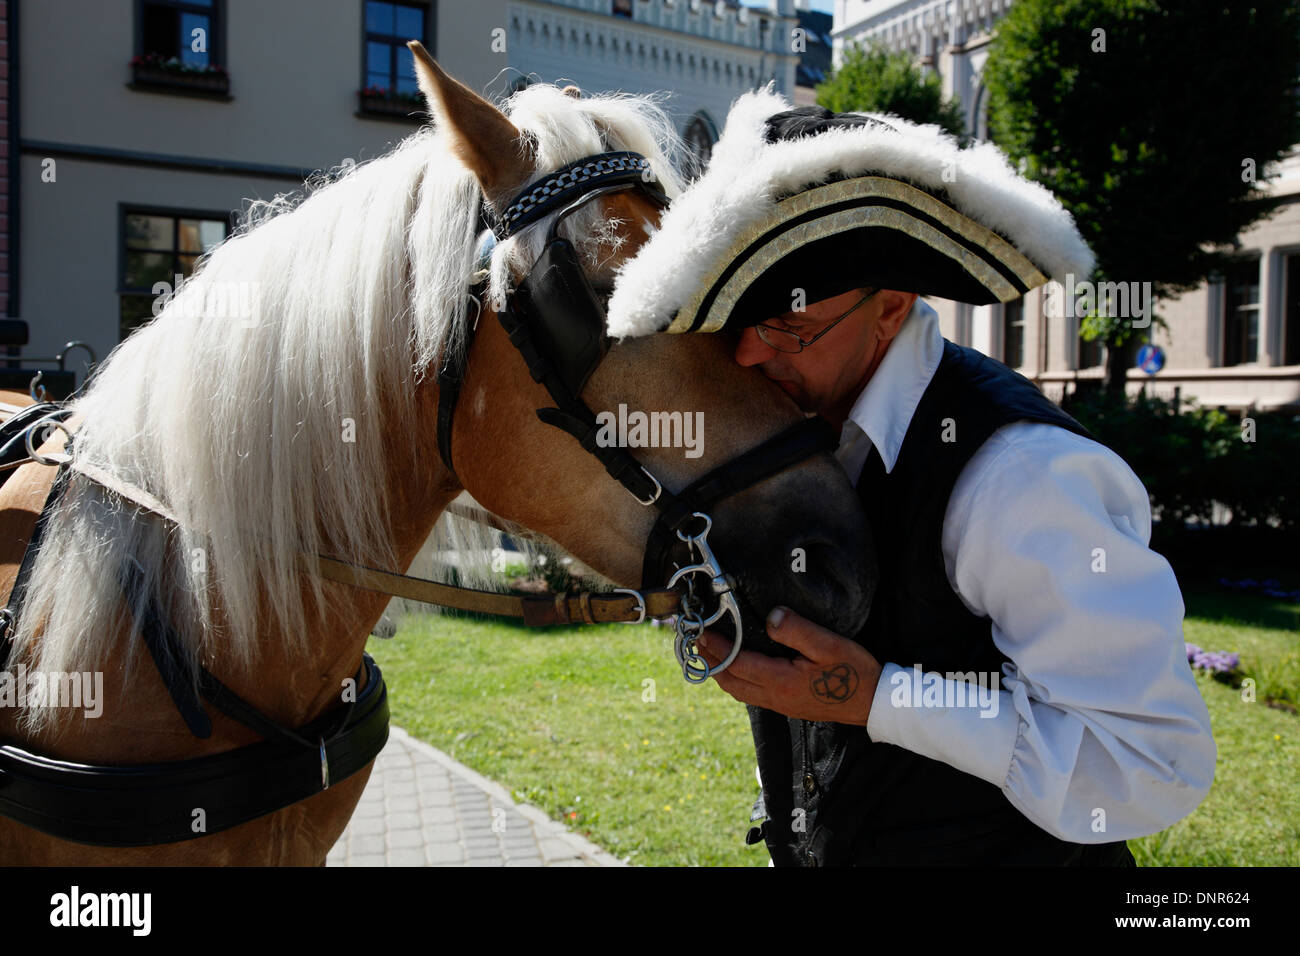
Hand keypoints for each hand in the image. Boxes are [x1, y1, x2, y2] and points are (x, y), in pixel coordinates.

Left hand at [695, 606, 882, 725]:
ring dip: (722, 672)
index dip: (715, 648)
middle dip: (710, 662)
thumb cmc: (854, 673)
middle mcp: (775, 698)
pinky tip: (740, 667)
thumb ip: (796, 630)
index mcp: (781, 682)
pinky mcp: (788, 705)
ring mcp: (781, 705)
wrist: (874, 704)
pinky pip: (752, 694)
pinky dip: (737, 679)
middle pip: (730, 682)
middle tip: (697, 642)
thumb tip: (770, 617)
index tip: (700, 632)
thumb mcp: (828, 644)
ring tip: (711, 653)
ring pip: (739, 691)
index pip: (736, 664)